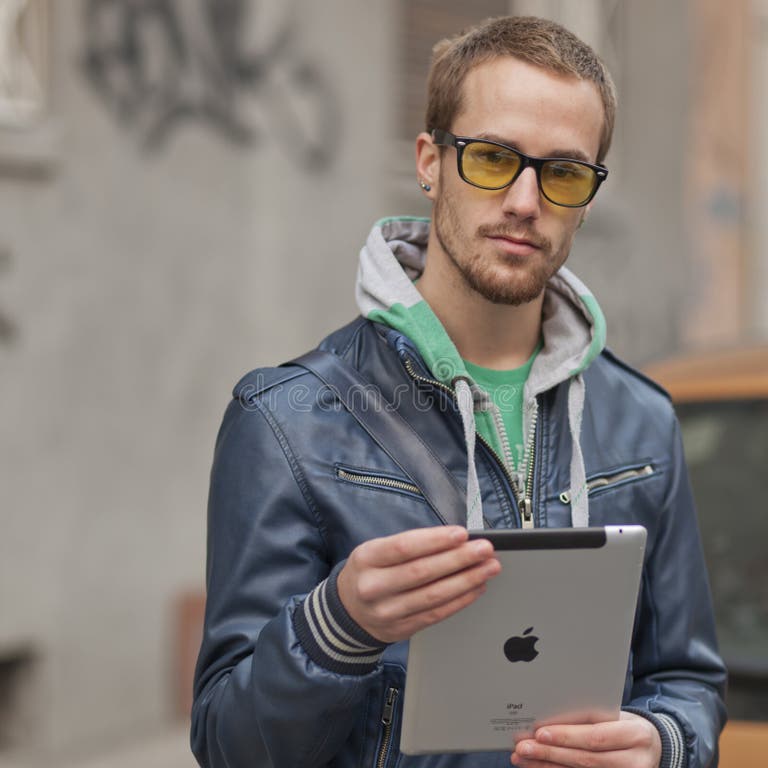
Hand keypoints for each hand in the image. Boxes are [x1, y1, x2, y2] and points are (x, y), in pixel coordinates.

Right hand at [336, 526, 500, 642]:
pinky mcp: (402, 629)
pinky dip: (461, 600)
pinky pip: (437, 614)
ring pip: (434, 596)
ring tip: (489, 568)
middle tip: (485, 549)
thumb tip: (455, 540)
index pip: (404, 547)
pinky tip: (477, 587)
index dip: (435, 540)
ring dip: (467, 580)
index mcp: (367, 558)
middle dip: (459, 559)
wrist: (348, 611)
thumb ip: (412, 545)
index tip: (462, 534)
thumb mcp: (377, 550)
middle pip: (422, 572)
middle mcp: (374, 586)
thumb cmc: (370, 572)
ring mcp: (387, 611)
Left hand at [511, 712, 661, 767]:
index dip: (566, 735)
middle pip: (586, 759)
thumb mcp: (616, 716)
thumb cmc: (626, 726)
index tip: (540, 732)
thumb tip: (550, 718)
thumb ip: (589, 718)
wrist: (653, 747)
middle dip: (550, 752)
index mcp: (634, 734)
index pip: (595, 736)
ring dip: (548, 766)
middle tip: (524, 747)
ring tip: (524, 758)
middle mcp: (634, 761)